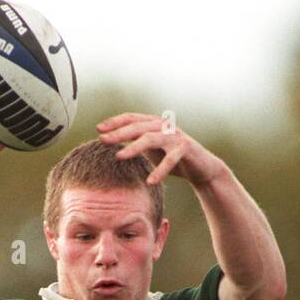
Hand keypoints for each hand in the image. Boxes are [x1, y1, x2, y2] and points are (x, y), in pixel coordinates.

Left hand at [96, 113, 225, 188]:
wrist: (202, 167)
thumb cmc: (173, 159)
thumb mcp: (151, 149)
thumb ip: (136, 144)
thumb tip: (112, 145)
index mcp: (154, 123)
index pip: (131, 118)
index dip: (114, 122)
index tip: (98, 129)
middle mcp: (163, 126)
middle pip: (137, 126)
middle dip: (118, 133)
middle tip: (103, 140)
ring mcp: (175, 136)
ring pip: (151, 138)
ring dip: (134, 147)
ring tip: (119, 157)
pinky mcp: (185, 148)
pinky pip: (170, 159)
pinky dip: (160, 170)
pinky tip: (150, 181)